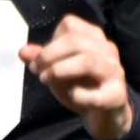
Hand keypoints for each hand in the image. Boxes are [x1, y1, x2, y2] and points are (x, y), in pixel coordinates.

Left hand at [20, 15, 131, 139]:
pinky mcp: (116, 96)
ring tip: (44, 79)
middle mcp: (107, 50)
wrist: (106, 113)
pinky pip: (97, 95)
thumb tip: (23, 52)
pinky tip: (71, 95)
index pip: (69, 25)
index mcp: (94, 37)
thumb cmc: (81, 85)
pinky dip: (80, 95)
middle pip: (76, 41)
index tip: (38, 60)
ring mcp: (115, 72)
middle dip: (49, 54)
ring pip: (87, 62)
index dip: (50, 41)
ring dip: (59, 70)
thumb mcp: (58, 70)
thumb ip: (42, 60)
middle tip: (35, 70)